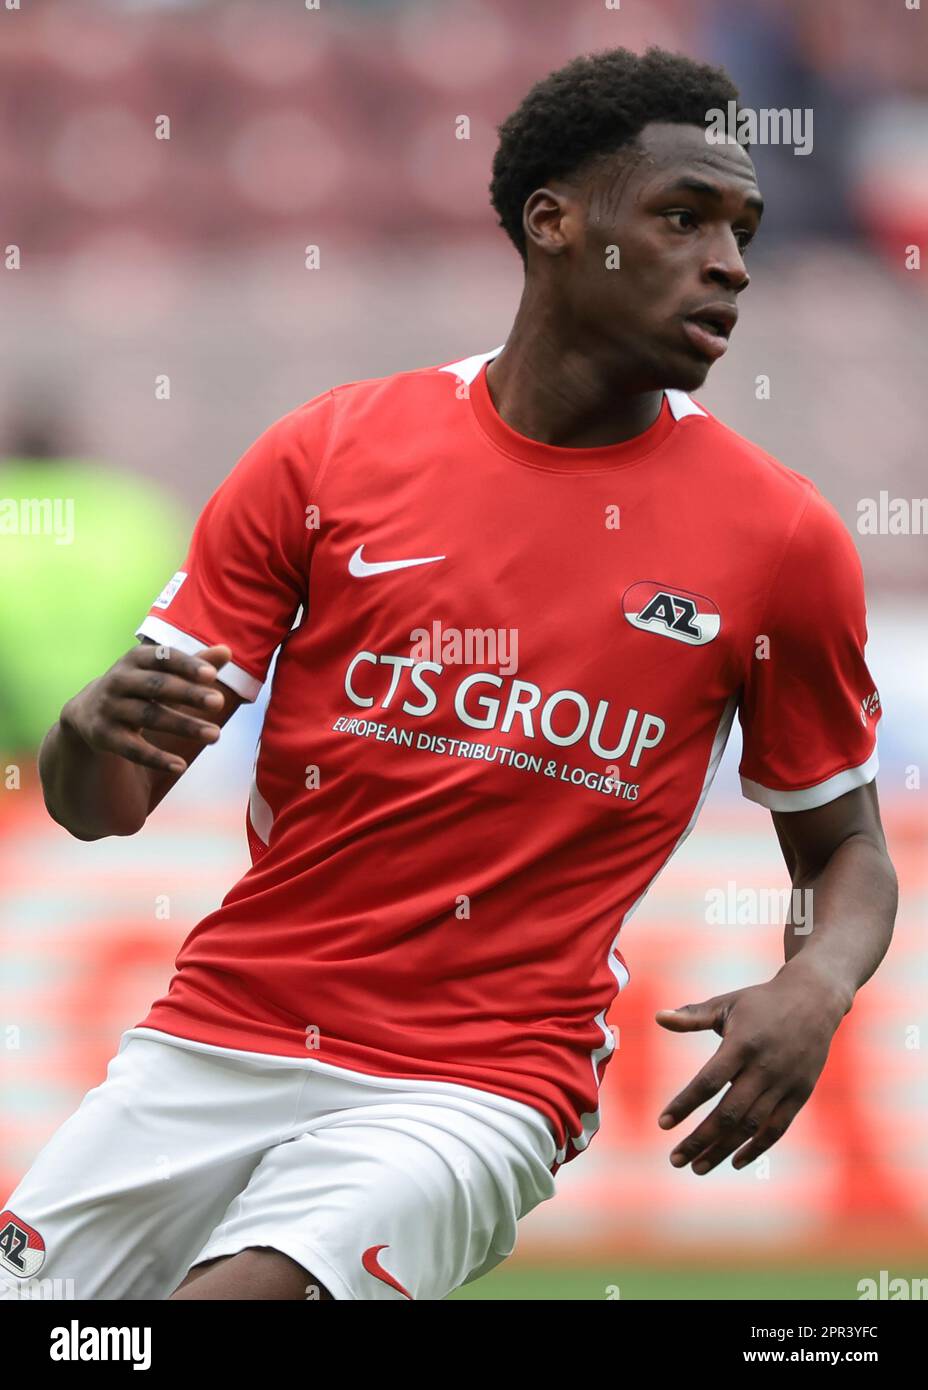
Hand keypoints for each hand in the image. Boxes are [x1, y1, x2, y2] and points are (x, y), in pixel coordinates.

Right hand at [60, 642, 232, 775]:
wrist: (87, 711)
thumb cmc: (139, 686)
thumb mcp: (160, 671)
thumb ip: (193, 664)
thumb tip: (227, 652)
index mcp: (136, 658)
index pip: (163, 658)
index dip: (186, 665)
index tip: (211, 675)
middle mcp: (120, 680)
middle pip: (157, 686)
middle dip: (188, 694)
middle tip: (218, 702)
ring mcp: (110, 708)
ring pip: (149, 716)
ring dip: (183, 726)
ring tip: (215, 735)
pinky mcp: (104, 735)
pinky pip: (132, 749)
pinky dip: (156, 758)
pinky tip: (180, 766)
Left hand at [654, 970, 846, 1173]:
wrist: (814, 999)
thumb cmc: (761, 1002)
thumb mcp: (727, 1004)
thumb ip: (692, 1016)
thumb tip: (658, 1017)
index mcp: (741, 1044)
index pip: (708, 1082)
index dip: (685, 1105)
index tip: (663, 1123)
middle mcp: (763, 1068)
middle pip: (728, 1113)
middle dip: (699, 1140)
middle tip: (675, 1159)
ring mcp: (784, 1083)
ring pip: (750, 1126)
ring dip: (723, 1150)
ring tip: (697, 1166)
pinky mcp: (800, 1094)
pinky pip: (776, 1128)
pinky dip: (756, 1148)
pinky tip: (735, 1162)